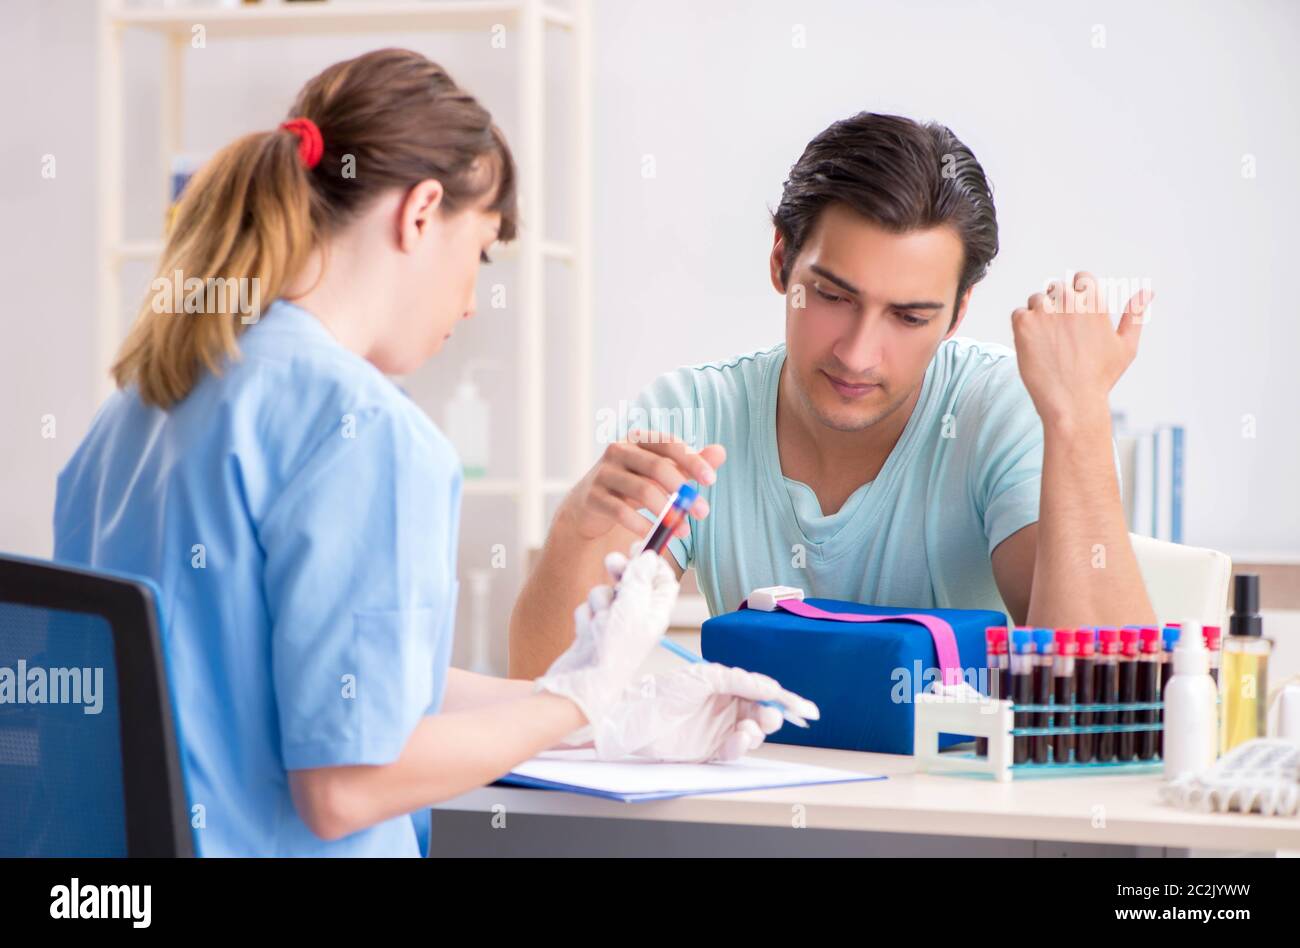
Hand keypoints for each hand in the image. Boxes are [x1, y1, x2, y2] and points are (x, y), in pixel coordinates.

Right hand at [534, 551, 679, 726]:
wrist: (582, 682)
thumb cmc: (613, 648)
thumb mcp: (632, 605)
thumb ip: (640, 577)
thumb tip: (648, 557)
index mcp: (656, 614)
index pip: (664, 580)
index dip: (653, 563)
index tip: (640, 548)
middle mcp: (638, 619)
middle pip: (633, 582)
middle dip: (621, 573)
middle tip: (613, 562)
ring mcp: (614, 626)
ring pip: (607, 593)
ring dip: (600, 599)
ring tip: (599, 618)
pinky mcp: (593, 631)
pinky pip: (589, 608)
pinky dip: (586, 615)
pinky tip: (587, 631)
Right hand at [562, 431, 724, 546]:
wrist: (589, 506)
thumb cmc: (632, 485)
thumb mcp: (660, 473)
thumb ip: (688, 463)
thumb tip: (720, 452)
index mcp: (638, 439)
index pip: (669, 444)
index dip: (692, 461)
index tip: (711, 480)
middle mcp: (619, 450)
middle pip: (656, 467)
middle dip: (683, 491)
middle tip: (702, 512)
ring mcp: (603, 473)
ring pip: (641, 490)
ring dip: (667, 512)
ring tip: (683, 530)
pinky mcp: (593, 497)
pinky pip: (621, 511)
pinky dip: (642, 524)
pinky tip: (656, 534)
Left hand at [590, 663, 819, 762]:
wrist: (637, 716)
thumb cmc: (666, 690)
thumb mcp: (706, 676)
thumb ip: (741, 681)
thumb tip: (772, 688)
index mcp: (729, 685)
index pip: (763, 691)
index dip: (786, 700)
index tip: (806, 709)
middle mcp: (727, 707)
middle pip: (762, 714)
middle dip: (771, 717)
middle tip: (770, 718)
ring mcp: (719, 729)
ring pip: (752, 735)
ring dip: (755, 733)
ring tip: (746, 729)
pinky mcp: (709, 751)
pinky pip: (734, 751)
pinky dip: (740, 747)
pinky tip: (736, 739)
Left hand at [1011, 271, 1152, 426]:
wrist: (1072, 403)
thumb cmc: (1100, 378)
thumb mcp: (1126, 346)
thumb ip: (1135, 314)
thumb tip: (1147, 291)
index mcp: (1095, 302)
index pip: (1081, 278)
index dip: (1078, 295)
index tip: (1076, 317)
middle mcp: (1070, 301)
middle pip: (1057, 288)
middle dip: (1058, 306)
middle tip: (1062, 336)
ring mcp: (1045, 311)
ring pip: (1037, 300)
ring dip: (1040, 315)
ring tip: (1050, 343)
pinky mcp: (1024, 324)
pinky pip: (1019, 313)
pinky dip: (1023, 326)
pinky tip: (1035, 346)